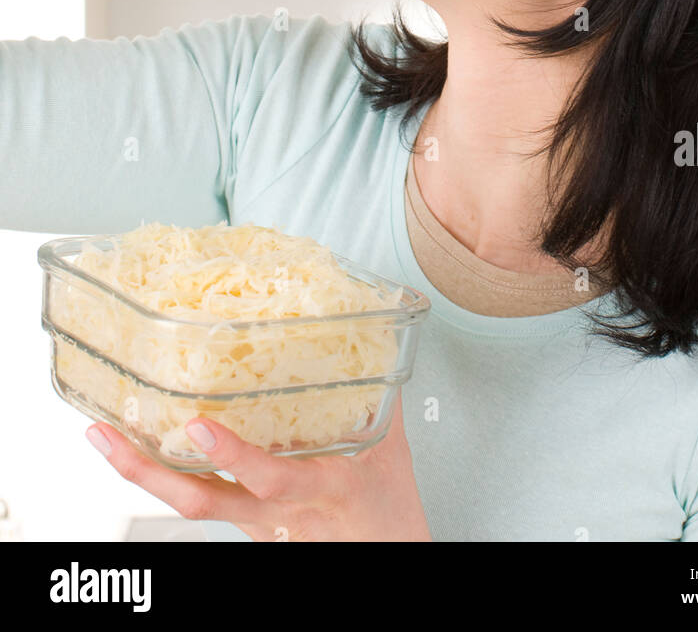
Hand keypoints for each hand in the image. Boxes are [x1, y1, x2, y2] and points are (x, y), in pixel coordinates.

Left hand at [85, 395, 431, 542]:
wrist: (389, 560)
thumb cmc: (390, 512)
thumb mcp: (390, 451)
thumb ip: (375, 395)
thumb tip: (373, 340)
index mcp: (318, 489)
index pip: (269, 479)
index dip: (232, 455)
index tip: (197, 427)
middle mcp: (277, 514)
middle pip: (200, 502)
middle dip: (146, 470)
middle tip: (106, 434)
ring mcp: (257, 527)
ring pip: (192, 504)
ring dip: (142, 472)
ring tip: (104, 437)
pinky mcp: (249, 530)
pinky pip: (203, 501)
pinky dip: (167, 477)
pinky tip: (142, 451)